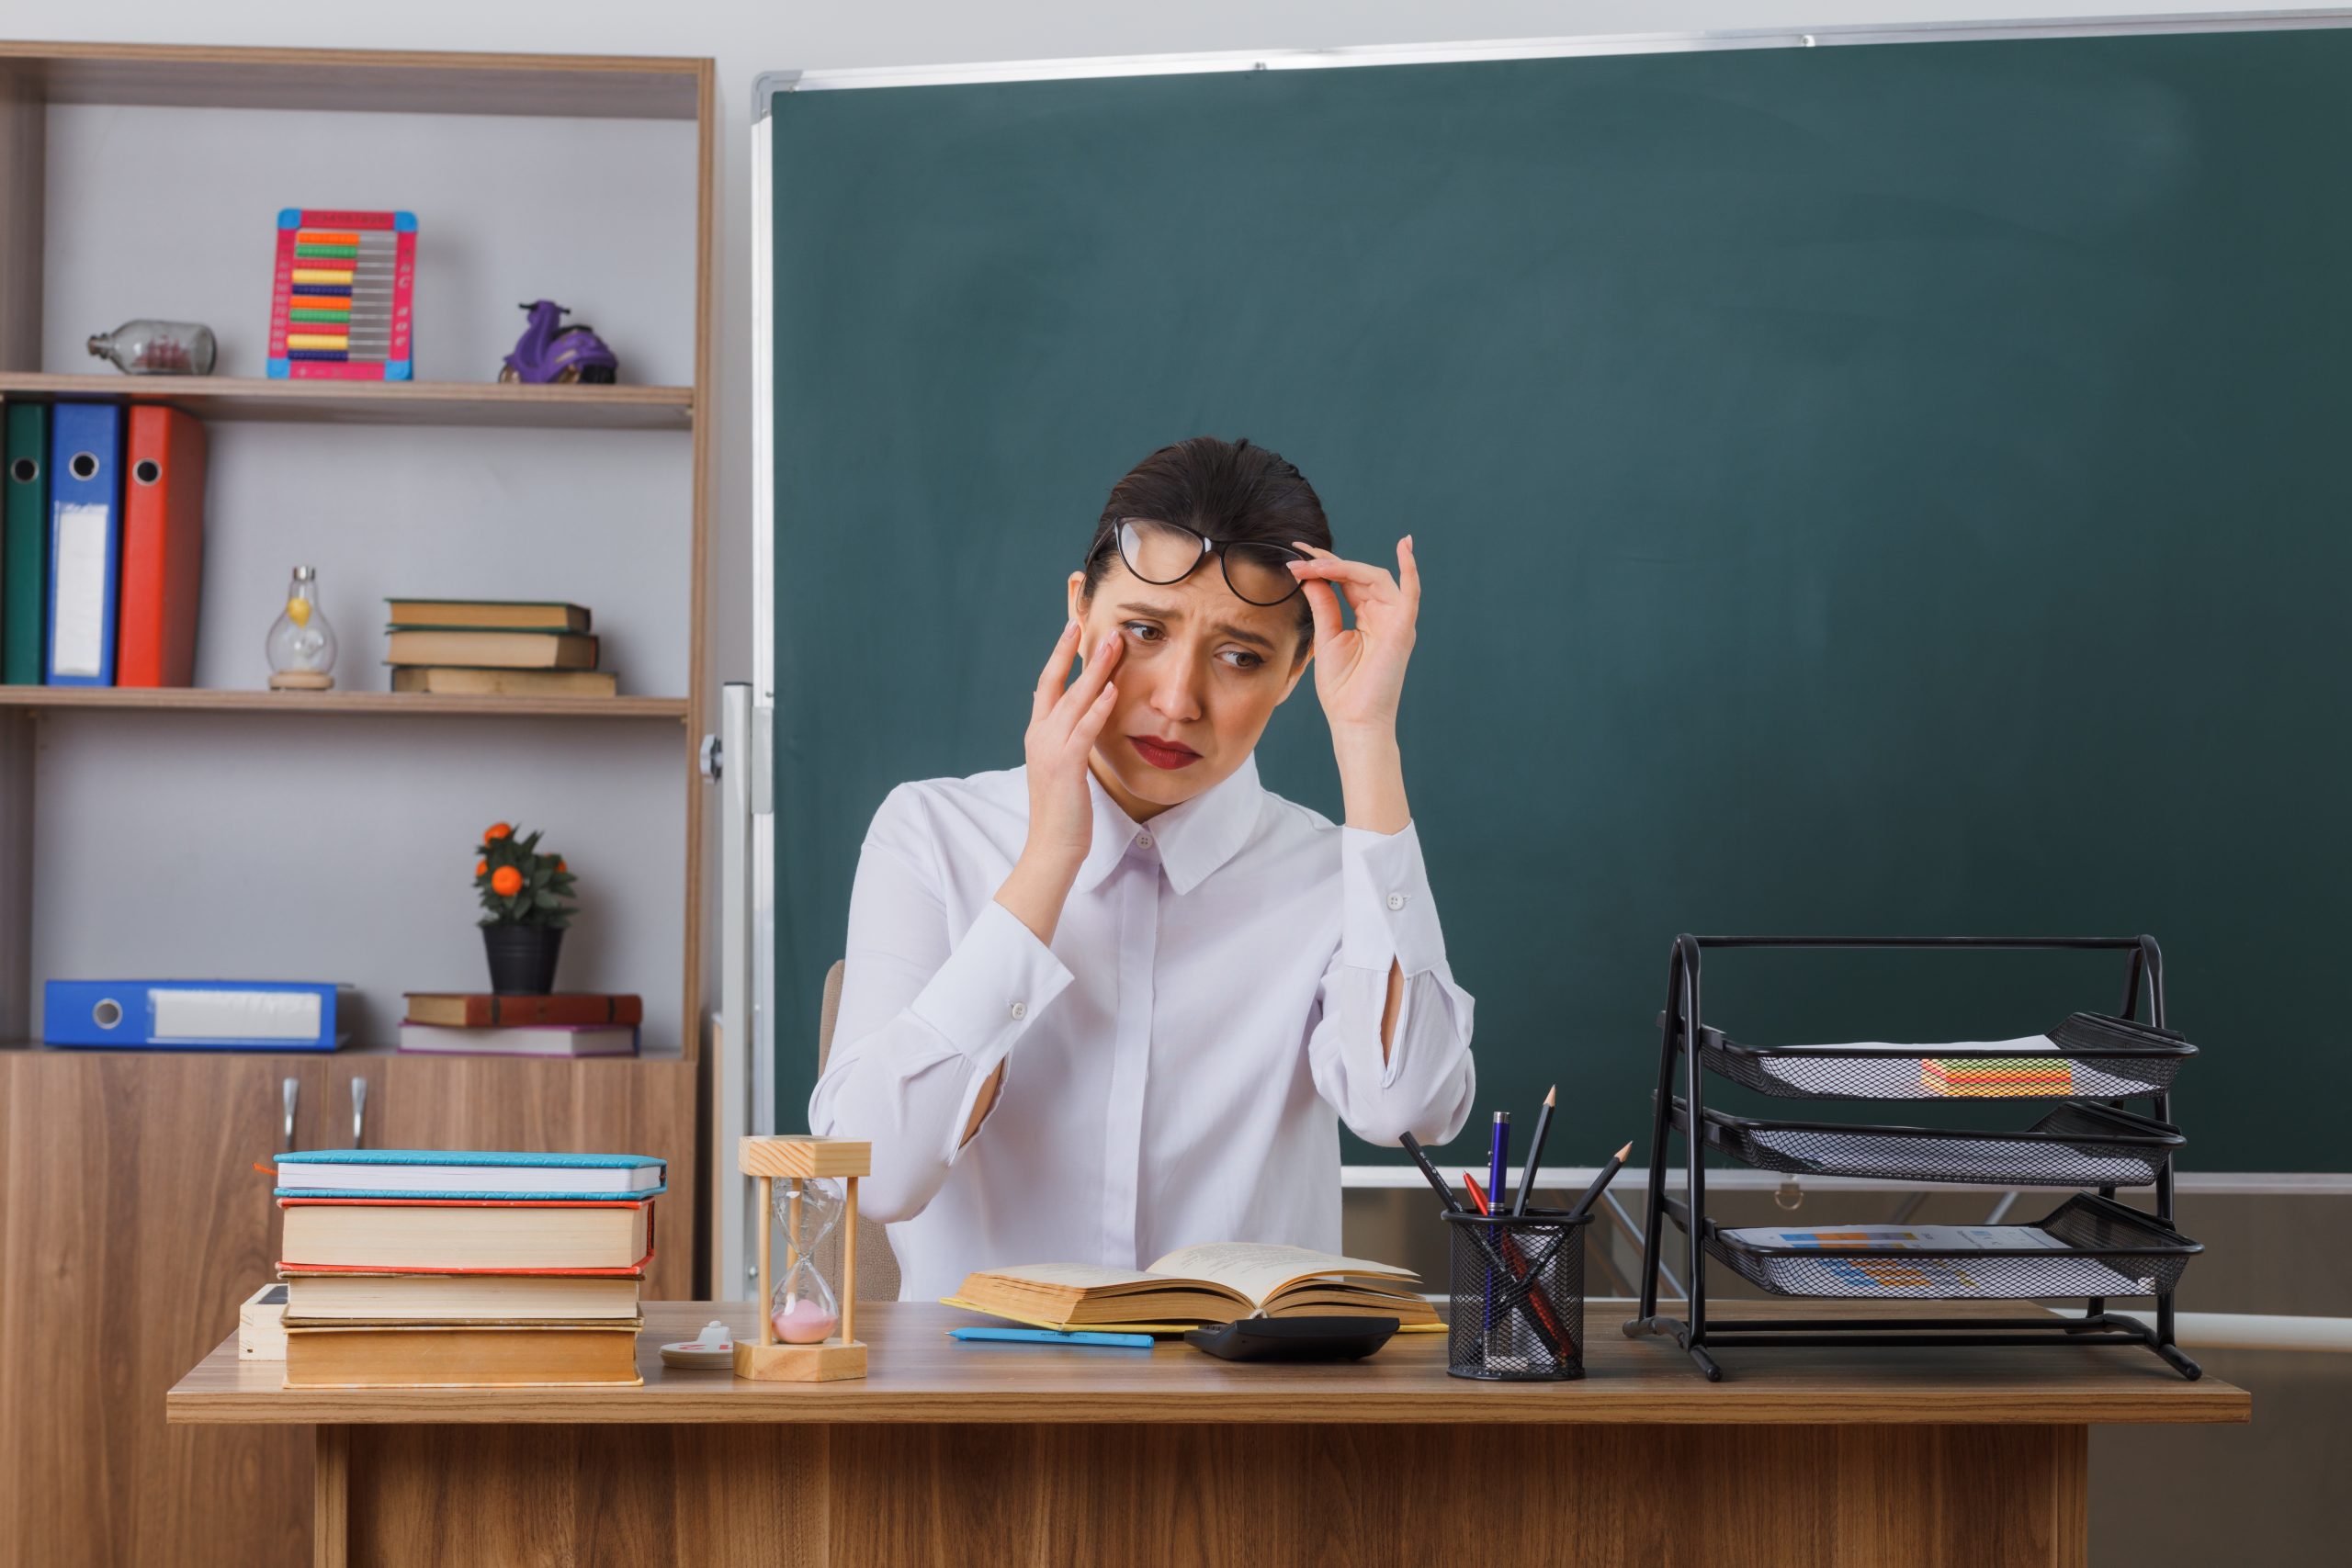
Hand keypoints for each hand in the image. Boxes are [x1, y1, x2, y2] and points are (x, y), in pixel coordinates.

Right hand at [996, 620, 1121, 943]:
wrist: (1051, 849)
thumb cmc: (1064, 814)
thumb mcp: (1064, 770)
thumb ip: (1070, 742)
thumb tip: (1083, 719)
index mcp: (1038, 735)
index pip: (1048, 685)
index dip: (1060, 654)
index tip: (1074, 626)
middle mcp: (1039, 736)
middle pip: (1057, 682)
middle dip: (1076, 650)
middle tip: (1093, 620)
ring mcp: (1049, 750)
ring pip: (1073, 700)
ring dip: (1095, 670)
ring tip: (1115, 644)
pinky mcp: (1065, 766)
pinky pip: (1084, 730)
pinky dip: (1099, 708)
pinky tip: (1114, 690)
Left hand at [1289, 536, 1419, 740]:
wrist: (1354, 721)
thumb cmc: (1343, 689)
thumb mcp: (1327, 638)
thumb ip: (1324, 605)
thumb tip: (1310, 575)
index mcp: (1368, 618)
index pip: (1348, 580)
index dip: (1324, 564)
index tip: (1296, 553)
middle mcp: (1385, 615)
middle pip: (1359, 575)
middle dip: (1327, 563)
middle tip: (1298, 558)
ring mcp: (1396, 620)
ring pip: (1375, 577)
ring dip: (1343, 566)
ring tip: (1313, 564)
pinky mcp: (1403, 629)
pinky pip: (1412, 593)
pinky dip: (1411, 569)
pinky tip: (1405, 545)